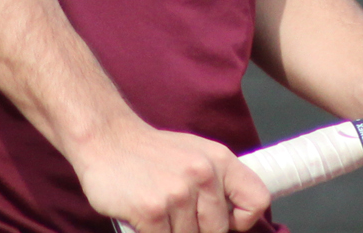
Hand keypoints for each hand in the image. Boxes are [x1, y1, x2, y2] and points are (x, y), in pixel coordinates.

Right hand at [71, 118, 271, 232]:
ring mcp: (178, 193)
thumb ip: (218, 182)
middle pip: (216, 230)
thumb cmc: (151, 153)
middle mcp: (203, 174)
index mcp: (219, 160)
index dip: (242, 221)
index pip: (257, 200)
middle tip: (175, 213)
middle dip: (195, 229)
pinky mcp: (153, 211)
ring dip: (171, 231)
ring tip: (157, 210)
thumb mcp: (195, 154)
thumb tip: (235, 221)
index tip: (226, 222)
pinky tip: (143, 218)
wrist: (106, 139)